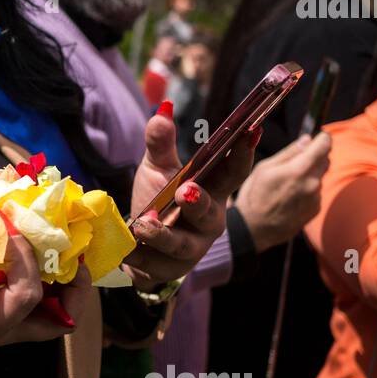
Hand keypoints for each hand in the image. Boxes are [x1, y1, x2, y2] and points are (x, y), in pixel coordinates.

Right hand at [0, 233, 92, 370]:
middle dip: (74, 286)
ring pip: (48, 311)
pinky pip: (24, 298)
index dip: (29, 260)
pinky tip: (26, 246)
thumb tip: (2, 225)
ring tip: (55, 244)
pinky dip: (33, 274)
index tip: (13, 227)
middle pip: (59, 320)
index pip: (27, 298)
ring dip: (58, 279)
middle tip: (71, 250)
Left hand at [124, 108, 255, 289]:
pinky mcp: (168, 269)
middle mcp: (208, 222)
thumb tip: (163, 108)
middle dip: (200, 204)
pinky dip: (138, 256)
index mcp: (212, 191)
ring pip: (182, 245)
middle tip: (187, 191)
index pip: (234, 172)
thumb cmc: (157, 200)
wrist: (136, 244)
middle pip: (210, 214)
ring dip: (163, 235)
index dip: (244, 153)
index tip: (251, 130)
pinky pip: (154, 265)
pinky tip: (125, 248)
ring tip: (145, 224)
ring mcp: (190, 249)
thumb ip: (160, 143)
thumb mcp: (157, 169)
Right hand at [233, 132, 331, 251]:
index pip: (324, 146)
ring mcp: (316, 198)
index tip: (319, 136)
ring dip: (310, 173)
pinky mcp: (316, 209)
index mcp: (298, 170)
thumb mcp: (264, 168)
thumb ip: (289, 153)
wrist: (254, 229)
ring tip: (288, 183)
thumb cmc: (254, 196)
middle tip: (297, 160)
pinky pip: (316, 191)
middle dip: (315, 155)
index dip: (323, 138)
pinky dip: (308, 189)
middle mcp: (312, 183)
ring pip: (320, 176)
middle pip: (326, 159)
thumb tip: (307, 139)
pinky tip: (290, 196)